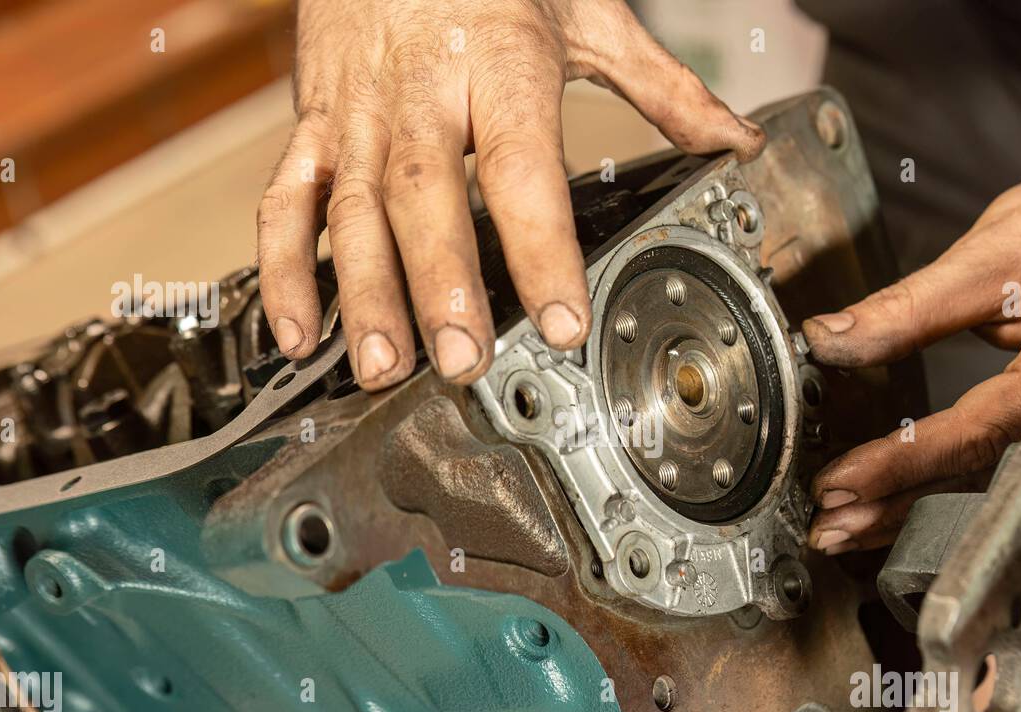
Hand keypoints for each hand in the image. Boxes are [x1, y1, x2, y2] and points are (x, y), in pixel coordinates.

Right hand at [257, 0, 763, 389]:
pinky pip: (287, 198)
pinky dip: (286, 268)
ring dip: (363, 293)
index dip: (539, 246)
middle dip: (441, 284)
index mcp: (498, 62)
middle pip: (425, 194)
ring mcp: (357, 110)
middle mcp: (421, 91)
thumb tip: (734, 141)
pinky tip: (298, 334)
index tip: (563, 318)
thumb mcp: (586, 15)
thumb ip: (663, 87)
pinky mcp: (313, 122)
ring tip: (381, 366)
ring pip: (352, 207)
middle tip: (462, 360)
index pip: (521, 166)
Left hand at [802, 109, 1020, 554]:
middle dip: (897, 508)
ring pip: (983, 482)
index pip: (971, 434)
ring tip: (846, 527)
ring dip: (912, 508)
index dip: (900, 463)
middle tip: (830, 527)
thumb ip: (906, 310)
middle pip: (977, 478)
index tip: (841, 483)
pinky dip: (940, 483)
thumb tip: (831, 339)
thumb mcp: (987, 257)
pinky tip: (895, 502)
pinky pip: (994, 462)